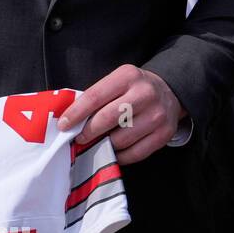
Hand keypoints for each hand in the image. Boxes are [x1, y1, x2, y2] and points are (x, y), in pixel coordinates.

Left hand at [57, 65, 185, 164]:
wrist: (169, 91)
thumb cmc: (133, 89)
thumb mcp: (116, 82)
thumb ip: (95, 97)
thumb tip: (69, 122)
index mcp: (128, 77)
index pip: (95, 97)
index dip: (76, 114)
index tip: (63, 125)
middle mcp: (145, 94)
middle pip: (107, 118)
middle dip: (88, 132)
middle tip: (80, 138)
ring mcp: (157, 115)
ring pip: (121, 139)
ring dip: (104, 145)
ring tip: (99, 143)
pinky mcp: (165, 133)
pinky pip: (136, 153)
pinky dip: (120, 156)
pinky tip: (114, 150)